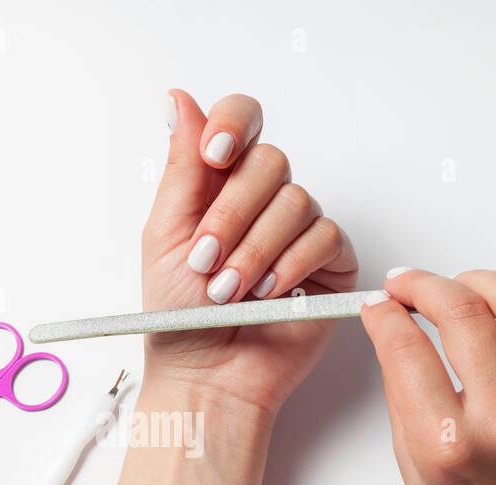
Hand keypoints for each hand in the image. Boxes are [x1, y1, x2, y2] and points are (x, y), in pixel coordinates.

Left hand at [141, 90, 357, 419]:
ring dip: (256, 249)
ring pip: (295, 201)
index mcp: (219, 184)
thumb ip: (182, 167)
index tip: (214, 154)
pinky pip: (325, 236)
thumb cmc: (178, 316)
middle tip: (205, 260)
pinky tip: (269, 294)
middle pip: (269, 161)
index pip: (240, 121)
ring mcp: (298, 231)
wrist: (206, 374)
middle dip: (232, 214)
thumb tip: (178, 99)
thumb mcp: (166, 234)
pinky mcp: (329, 263)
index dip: (232, 124)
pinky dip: (291, 264)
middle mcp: (261, 201)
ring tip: (230, 292)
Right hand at [360, 265, 495, 484]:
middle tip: (410, 285)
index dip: (385, 313)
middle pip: (464, 311)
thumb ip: (405, 393)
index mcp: (449, 445)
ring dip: (480, 279)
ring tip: (460, 284)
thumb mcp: (411, 466)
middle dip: (426, 284)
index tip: (380, 305)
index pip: (406, 346)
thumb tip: (398, 329)